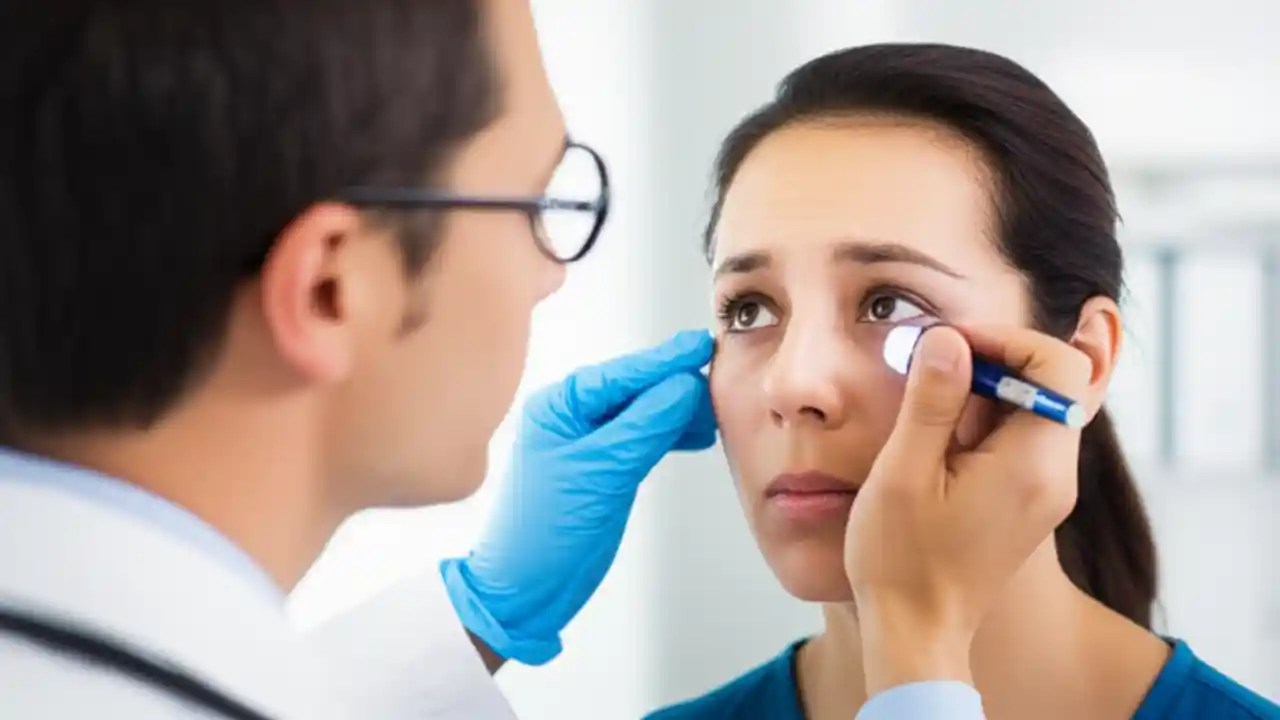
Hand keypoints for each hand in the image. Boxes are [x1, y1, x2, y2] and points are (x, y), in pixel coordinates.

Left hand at [441, 330, 716, 664]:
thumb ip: (645, 425)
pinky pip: (645, 439)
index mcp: (559, 406)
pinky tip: (696, 434)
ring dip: (679, 411)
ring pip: (645, 414)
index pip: (623, 373)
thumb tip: (684, 385)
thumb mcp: (602, 472)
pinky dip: (672, 435)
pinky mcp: (605, 469)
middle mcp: (572, 417)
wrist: (526, 591)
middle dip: (677, 384)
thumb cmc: (544, 534)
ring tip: (715, 410)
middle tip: (721, 380)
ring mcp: (590, 443)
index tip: (702, 344)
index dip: (666, 360)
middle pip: (637, 388)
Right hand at [844, 325, 1091, 694]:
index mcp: (1033, 465)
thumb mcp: (903, 473)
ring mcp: (1047, 490)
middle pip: (1052, 382)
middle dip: (992, 360)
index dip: (1005, 339)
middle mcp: (1055, 476)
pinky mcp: (1030, 500)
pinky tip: (940, 438)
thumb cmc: (902, 561)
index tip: (948, 345)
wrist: (916, 632)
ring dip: (986, 389)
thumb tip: (949, 338)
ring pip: (1036, 406)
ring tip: (928, 404)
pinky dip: (987, 419)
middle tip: (931, 369)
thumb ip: (931, 401)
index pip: (1058, 366)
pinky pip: (1023, 437)